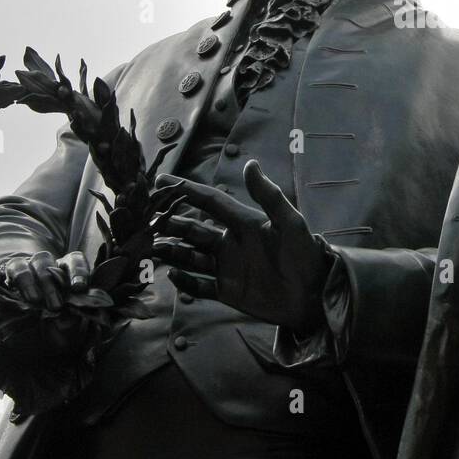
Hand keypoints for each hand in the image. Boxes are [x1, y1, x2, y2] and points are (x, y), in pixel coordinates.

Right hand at [0, 250, 89, 310]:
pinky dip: (0, 279)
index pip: (73, 260)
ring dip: (28, 282)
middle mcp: (43, 264)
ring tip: (33, 300)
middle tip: (55, 306)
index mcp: (63, 268)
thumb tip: (65, 319)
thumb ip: (69, 317)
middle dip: (51, 285)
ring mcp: (21, 268)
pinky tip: (5, 287)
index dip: (78, 271)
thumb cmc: (54, 319)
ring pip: (22, 265)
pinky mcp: (2, 276)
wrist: (26, 323)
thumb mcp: (65, 319)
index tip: (79, 287)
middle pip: (46, 262)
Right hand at [150, 161, 329, 332]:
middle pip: (191, 228)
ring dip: (169, 250)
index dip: (185, 190)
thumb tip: (250, 164)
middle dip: (168, 222)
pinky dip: (183, 280)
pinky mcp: (227, 290)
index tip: (159, 180)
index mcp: (243, 221)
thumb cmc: (305, 254)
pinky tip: (171, 275)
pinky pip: (198, 284)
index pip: (208, 201)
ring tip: (149, 247)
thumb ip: (270, 196)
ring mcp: (226, 266)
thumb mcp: (291, 223)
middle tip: (143, 219)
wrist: (314, 295)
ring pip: (189, 255)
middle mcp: (229, 241)